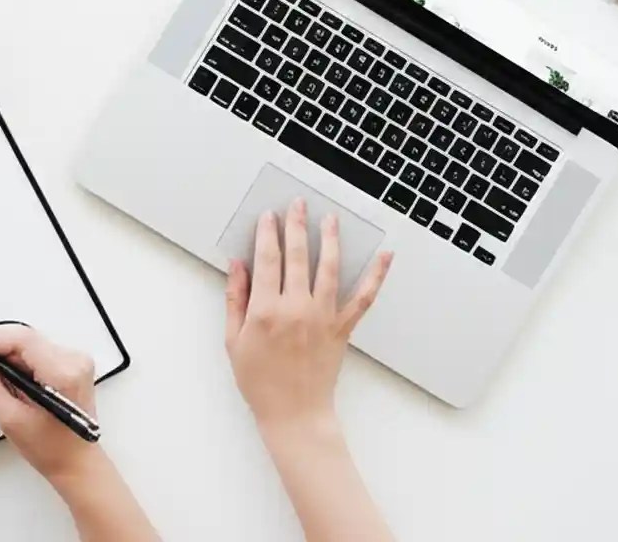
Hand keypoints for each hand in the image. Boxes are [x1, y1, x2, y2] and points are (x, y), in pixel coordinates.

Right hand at [0, 326, 99, 485]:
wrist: (77, 461)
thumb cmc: (48, 447)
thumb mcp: (10, 418)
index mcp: (62, 373)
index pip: (22, 339)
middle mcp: (74, 360)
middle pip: (27, 339)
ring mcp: (77, 360)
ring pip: (32, 343)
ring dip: (9, 354)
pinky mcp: (75, 364)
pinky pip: (41, 351)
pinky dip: (22, 360)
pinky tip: (13, 377)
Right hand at [224, 198, 393, 432]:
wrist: (294, 413)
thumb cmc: (260, 382)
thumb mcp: (233, 341)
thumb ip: (235, 299)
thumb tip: (237, 266)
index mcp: (265, 311)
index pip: (267, 260)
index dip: (267, 234)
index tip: (268, 216)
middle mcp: (295, 308)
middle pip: (297, 256)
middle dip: (296, 225)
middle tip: (298, 204)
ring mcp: (322, 317)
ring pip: (329, 268)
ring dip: (330, 239)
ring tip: (330, 218)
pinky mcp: (342, 328)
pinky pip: (363, 297)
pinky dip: (376, 275)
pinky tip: (384, 256)